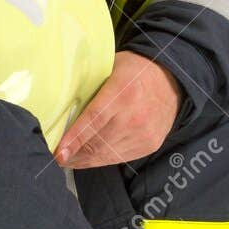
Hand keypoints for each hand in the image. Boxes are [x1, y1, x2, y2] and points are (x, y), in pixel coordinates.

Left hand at [55, 50, 182, 169]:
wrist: (170, 80)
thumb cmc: (134, 71)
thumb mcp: (111, 68)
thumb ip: (90, 85)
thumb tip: (62, 107)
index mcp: (124, 92)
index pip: (94, 119)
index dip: (75, 138)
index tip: (59, 152)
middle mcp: (135, 116)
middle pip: (98, 142)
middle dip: (74, 154)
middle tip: (57, 157)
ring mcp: (144, 134)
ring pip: (106, 154)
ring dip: (85, 160)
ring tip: (69, 159)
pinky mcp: (149, 145)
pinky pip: (118, 157)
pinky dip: (101, 159)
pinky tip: (88, 157)